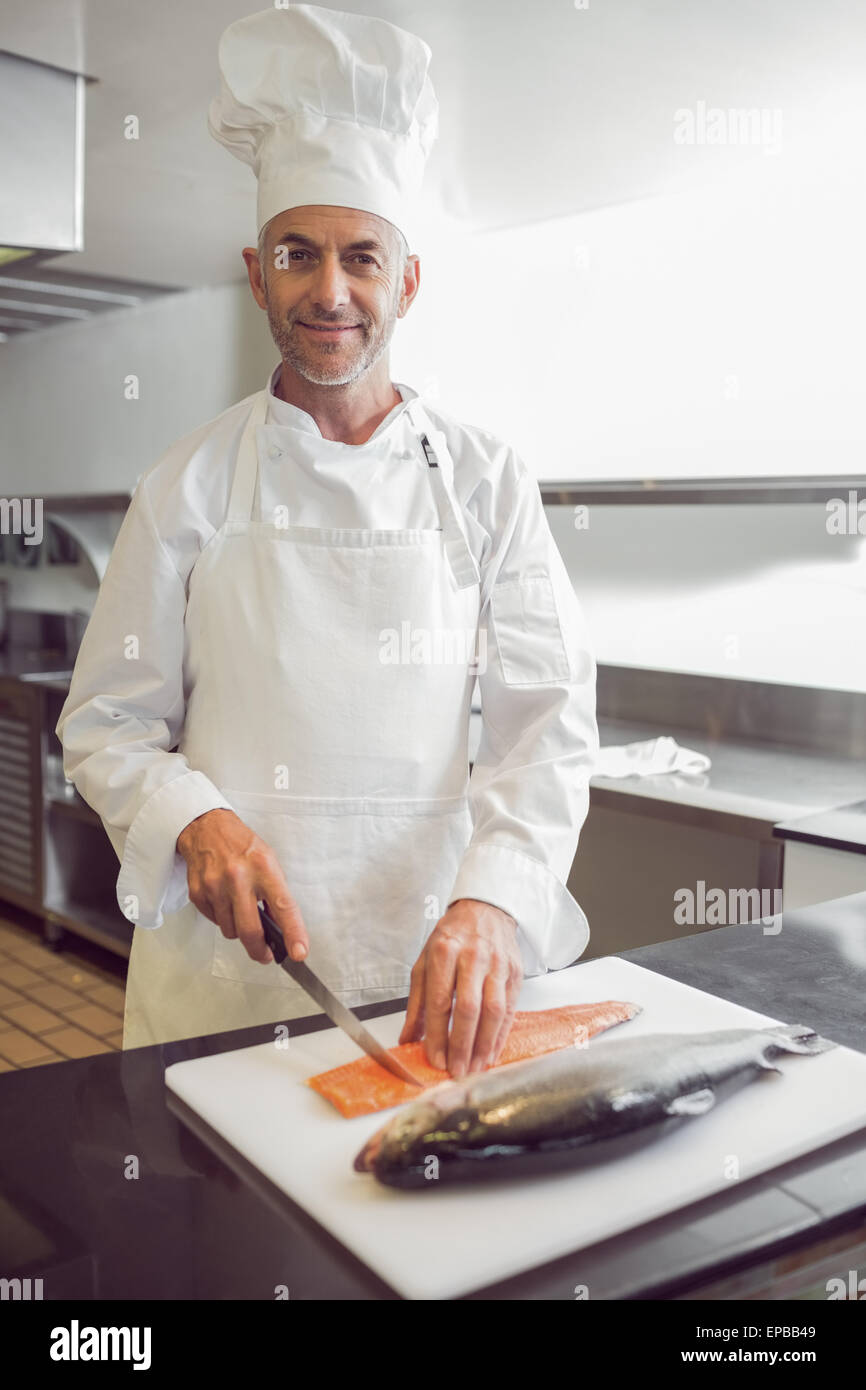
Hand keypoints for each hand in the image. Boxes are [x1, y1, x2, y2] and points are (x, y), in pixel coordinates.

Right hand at [177, 809, 308, 965]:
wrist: (207, 829)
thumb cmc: (242, 846)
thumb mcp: (268, 862)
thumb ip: (275, 894)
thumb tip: (283, 929)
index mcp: (263, 867)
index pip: (283, 906)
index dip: (293, 933)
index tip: (299, 952)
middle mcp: (238, 877)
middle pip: (250, 931)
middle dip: (260, 951)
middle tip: (266, 955)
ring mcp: (215, 886)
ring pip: (230, 931)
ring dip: (239, 930)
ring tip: (241, 911)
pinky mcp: (198, 894)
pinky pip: (215, 922)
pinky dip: (223, 919)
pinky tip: (225, 901)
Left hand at [399, 898, 522, 1077]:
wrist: (485, 909)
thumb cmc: (451, 937)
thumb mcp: (424, 961)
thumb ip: (417, 1003)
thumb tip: (408, 1039)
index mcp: (444, 952)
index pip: (440, 1001)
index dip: (438, 1035)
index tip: (435, 1059)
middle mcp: (472, 957)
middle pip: (469, 1008)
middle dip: (462, 1045)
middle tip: (456, 1071)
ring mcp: (497, 964)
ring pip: (493, 1011)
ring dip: (484, 1045)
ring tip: (475, 1068)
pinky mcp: (515, 972)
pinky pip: (509, 1009)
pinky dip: (500, 1035)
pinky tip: (491, 1053)